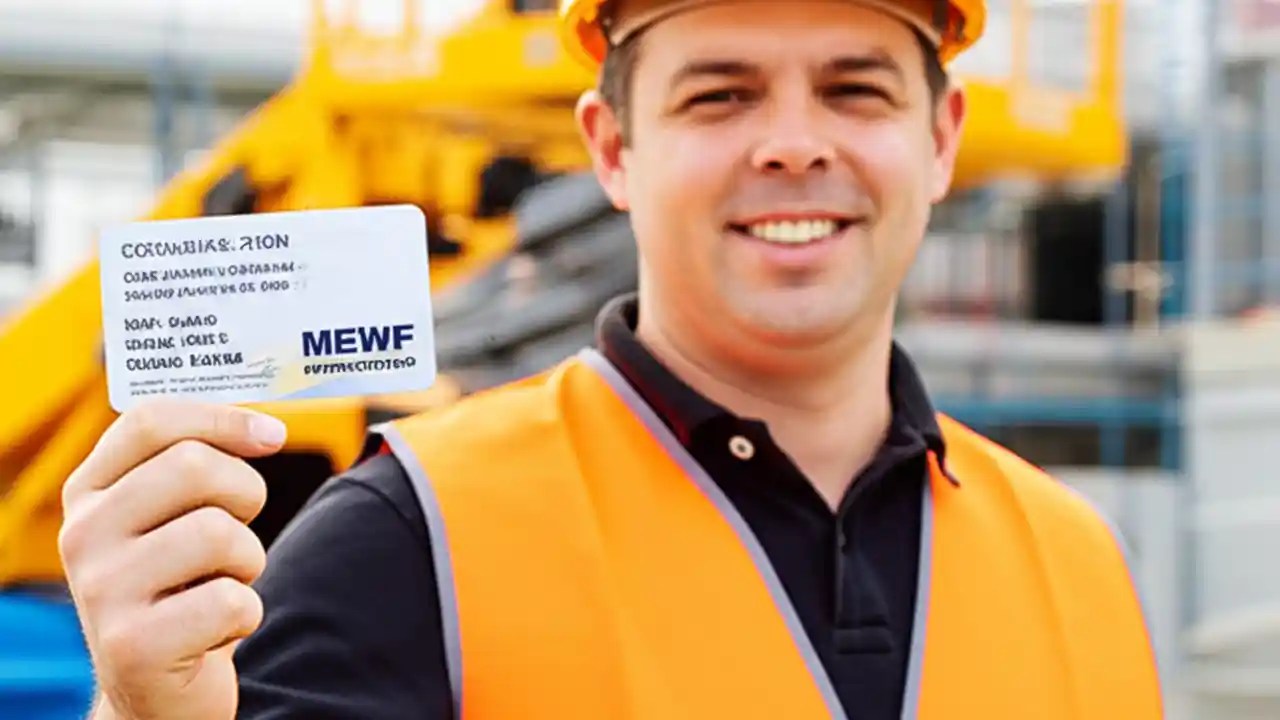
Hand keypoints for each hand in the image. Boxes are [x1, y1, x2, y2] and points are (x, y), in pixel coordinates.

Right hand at [59, 399, 286, 719]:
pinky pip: (232, 601)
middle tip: (238, 530)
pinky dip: (244, 616)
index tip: (271, 435)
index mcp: (90, 492)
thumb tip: (266, 429)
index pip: (151, 422)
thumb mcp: (175, 519)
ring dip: (248, 561)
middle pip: (194, 466)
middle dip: (245, 494)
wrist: (156, 689)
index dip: (223, 418)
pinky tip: (214, 631)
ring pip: (220, 533)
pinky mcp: (133, 646)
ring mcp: (102, 590)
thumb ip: (200, 464)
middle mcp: (83, 535)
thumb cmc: (183, 587)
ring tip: (221, 585)